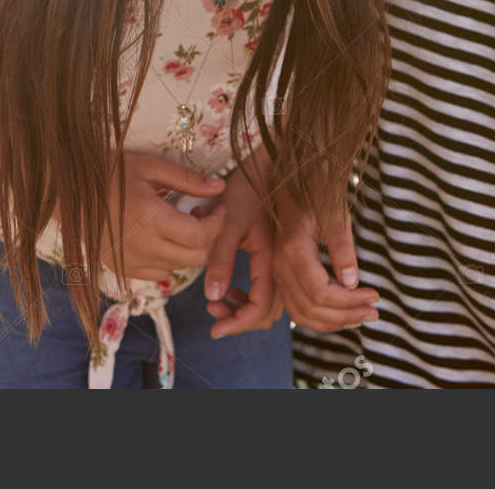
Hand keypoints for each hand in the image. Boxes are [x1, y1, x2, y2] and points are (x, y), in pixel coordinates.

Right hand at [104, 153, 225, 282]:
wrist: (70, 193)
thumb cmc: (110, 173)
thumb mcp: (149, 166)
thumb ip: (187, 179)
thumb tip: (219, 187)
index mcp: (150, 218)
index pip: (200, 236)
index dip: (217, 224)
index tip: (216, 208)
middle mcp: (142, 246)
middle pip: (195, 258)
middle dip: (207, 238)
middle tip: (200, 217)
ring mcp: (131, 262)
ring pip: (179, 268)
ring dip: (189, 250)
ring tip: (181, 226)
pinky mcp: (122, 269)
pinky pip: (159, 274)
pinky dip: (169, 260)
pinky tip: (162, 238)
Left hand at [203, 165, 282, 337]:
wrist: (264, 164)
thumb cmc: (245, 187)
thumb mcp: (228, 221)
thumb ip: (221, 258)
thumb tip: (213, 296)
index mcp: (273, 257)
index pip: (260, 306)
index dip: (238, 323)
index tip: (215, 330)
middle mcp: (281, 264)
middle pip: (268, 311)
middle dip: (240, 320)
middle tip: (213, 315)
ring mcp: (280, 260)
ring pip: (269, 302)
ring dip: (244, 310)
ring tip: (218, 304)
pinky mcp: (275, 256)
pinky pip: (268, 289)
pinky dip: (250, 298)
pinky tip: (232, 291)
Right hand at [272, 193, 377, 332]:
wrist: (293, 184)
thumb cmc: (316, 195)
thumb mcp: (335, 216)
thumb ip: (343, 249)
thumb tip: (352, 283)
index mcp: (293, 250)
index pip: (321, 293)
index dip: (349, 301)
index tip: (374, 296)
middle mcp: (280, 265)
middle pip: (311, 308)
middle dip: (345, 315)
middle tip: (373, 312)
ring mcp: (277, 272)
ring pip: (301, 313)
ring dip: (332, 322)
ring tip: (360, 317)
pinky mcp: (281, 275)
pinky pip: (296, 307)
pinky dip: (318, 317)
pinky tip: (340, 313)